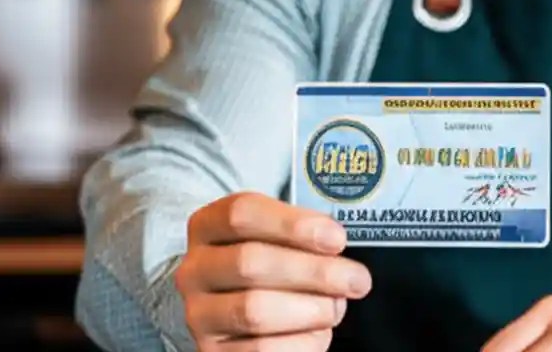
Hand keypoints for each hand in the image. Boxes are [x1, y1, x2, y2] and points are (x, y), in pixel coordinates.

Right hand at [175, 192, 372, 350]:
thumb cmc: (270, 268)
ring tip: (336, 307)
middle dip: (315, 272)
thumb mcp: (276, 239)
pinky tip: (319, 333)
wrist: (238, 318)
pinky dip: (302, 342)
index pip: (241, 213)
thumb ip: (301, 235)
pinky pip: (260, 350)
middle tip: (356, 279)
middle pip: (251, 262)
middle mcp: (195, 269)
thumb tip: (337, 245)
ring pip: (254, 310)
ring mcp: (198, 314)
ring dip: (310, 309)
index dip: (294, 225)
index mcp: (207, 227)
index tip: (337, 239)